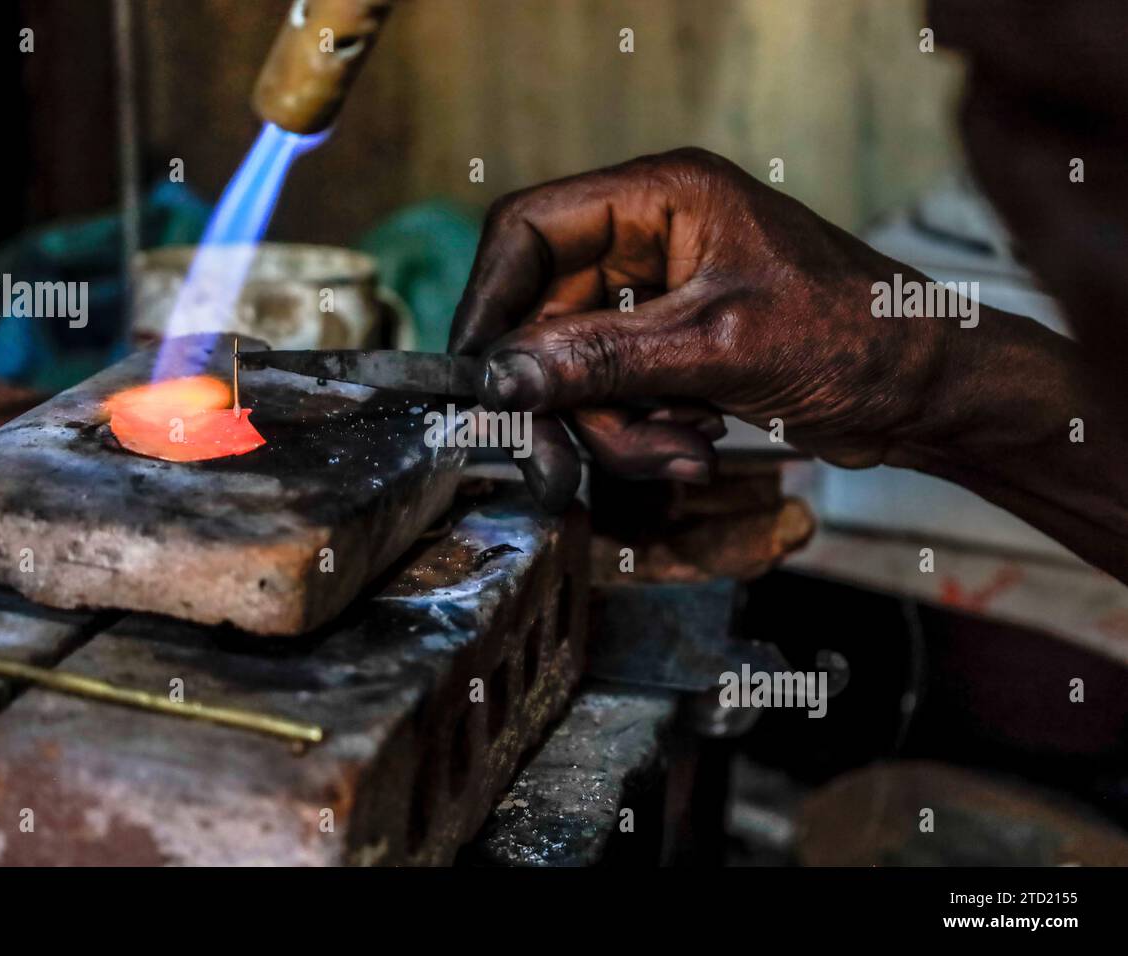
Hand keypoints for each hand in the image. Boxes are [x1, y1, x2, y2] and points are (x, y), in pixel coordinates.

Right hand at [450, 148, 951, 510]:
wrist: (928, 393)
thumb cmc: (857, 337)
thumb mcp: (718, 348)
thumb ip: (601, 360)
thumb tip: (502, 375)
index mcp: (662, 197)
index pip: (529, 229)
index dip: (489, 300)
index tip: (475, 375)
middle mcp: (649, 239)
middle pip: (544, 317)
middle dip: (563, 396)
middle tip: (558, 461)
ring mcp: (657, 299)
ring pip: (574, 370)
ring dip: (613, 428)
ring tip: (682, 449)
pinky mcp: (670, 350)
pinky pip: (613, 398)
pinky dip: (640, 435)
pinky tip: (695, 444)